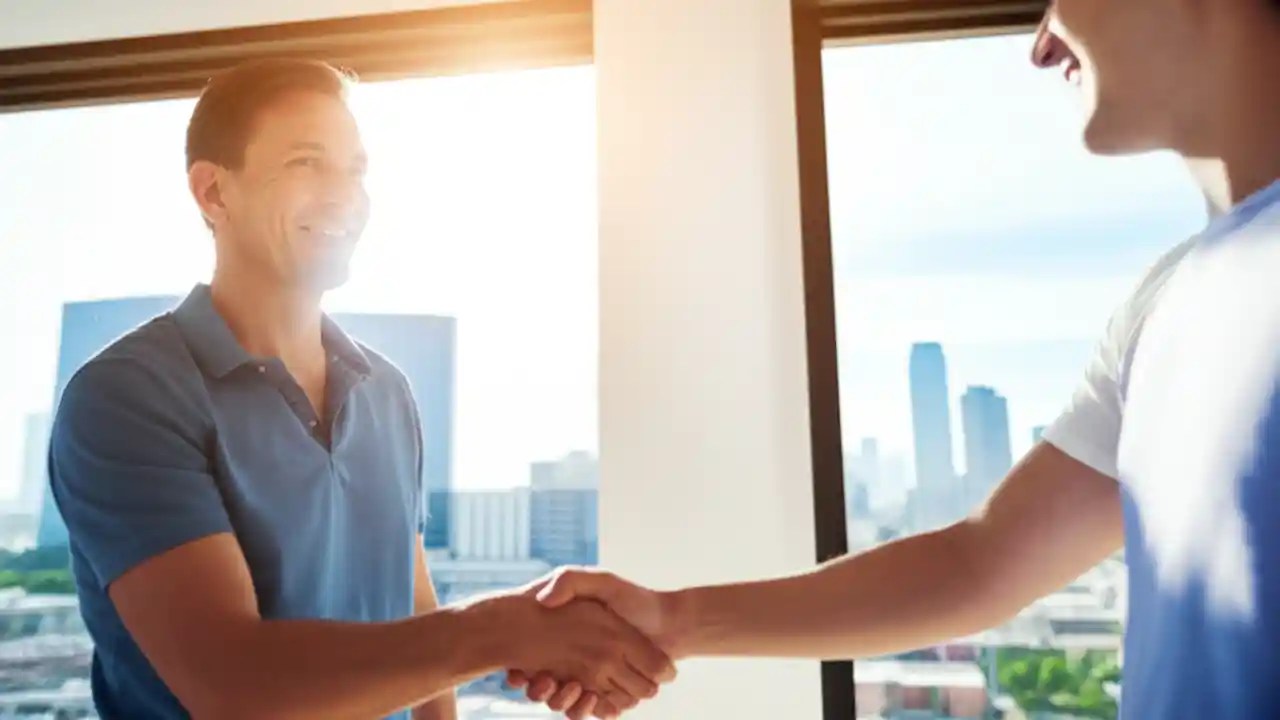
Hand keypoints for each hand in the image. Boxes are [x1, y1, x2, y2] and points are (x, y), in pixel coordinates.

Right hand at [475, 592, 674, 716]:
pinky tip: (593, 697)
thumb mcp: (600, 581)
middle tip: (543, 681)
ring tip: (573, 688)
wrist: (672, 623)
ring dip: (565, 702)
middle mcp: (577, 661)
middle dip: (539, 690)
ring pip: (567, 703)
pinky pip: (593, 710)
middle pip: (544, 688)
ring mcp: (593, 680)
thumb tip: (542, 600)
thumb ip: (571, 581)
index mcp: (568, 638)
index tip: (518, 672)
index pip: (529, 661)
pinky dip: (591, 709)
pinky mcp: (611, 694)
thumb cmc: (635, 600)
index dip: (519, 672)